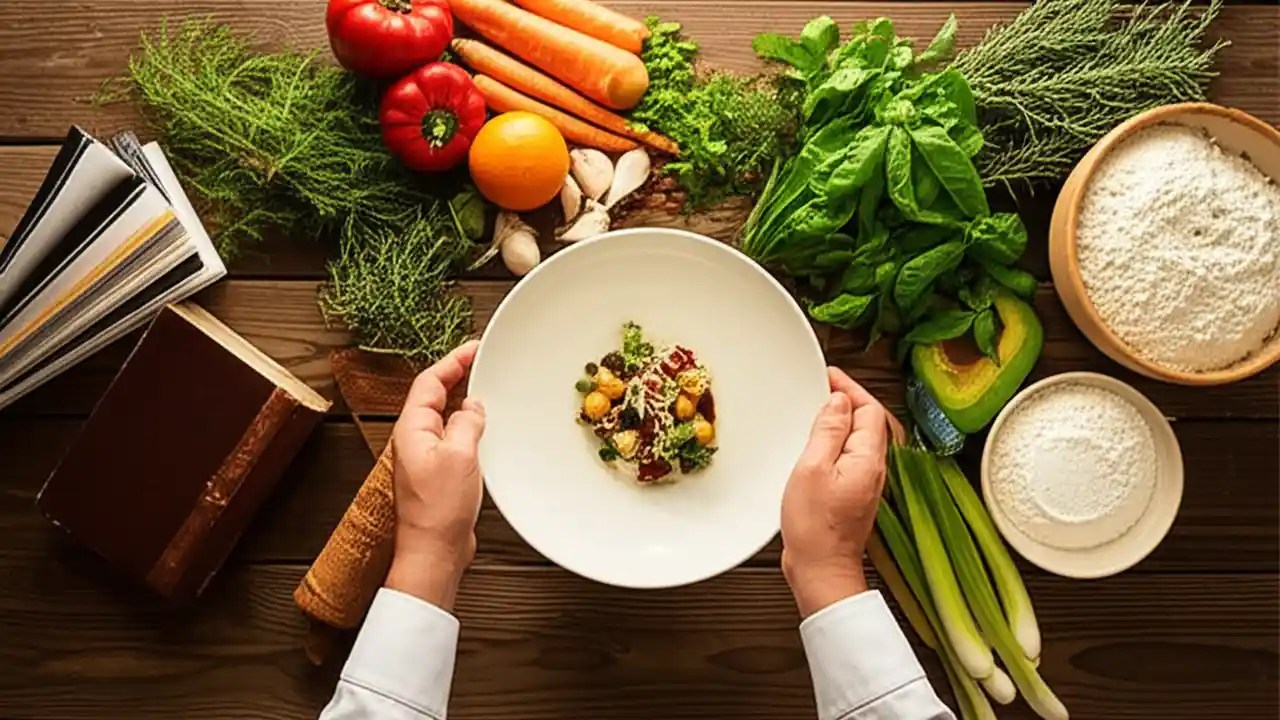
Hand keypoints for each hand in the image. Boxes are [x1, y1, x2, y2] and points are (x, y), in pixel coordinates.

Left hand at [384, 341, 484, 610]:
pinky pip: (454, 439)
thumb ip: (467, 423)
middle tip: (482, 363)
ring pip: (445, 418)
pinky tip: (486, 431)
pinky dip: (470, 427)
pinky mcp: (439, 474)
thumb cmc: (439, 510)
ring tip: (488, 391)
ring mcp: (426, 457)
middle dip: (458, 376)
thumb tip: (473, 407)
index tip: (474, 348)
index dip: (452, 361)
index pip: (430, 382)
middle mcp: (415, 440)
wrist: (434, 552)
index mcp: (412, 429)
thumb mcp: (460, 456)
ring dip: (465, 402)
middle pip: (435, 396)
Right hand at [781, 368, 887, 617]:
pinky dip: (837, 440)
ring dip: (842, 419)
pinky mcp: (853, 493)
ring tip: (818, 408)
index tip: (828, 376)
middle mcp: (874, 469)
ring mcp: (866, 482)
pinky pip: (851, 455)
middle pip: (870, 421)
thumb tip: (838, 402)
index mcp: (869, 458)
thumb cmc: (815, 528)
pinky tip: (818, 441)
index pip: (869, 409)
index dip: (850, 388)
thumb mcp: (812, 469)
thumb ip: (828, 432)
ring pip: (861, 438)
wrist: (820, 570)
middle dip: (849, 399)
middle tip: (824, 387)